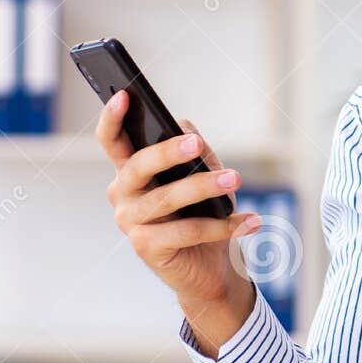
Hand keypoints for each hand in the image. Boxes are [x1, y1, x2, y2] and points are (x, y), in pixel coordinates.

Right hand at [96, 87, 259, 314]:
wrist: (211, 267)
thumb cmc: (204, 215)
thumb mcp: (205, 176)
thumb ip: (195, 151)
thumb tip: (186, 127)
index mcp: (131, 172)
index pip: (112, 141)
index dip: (112, 118)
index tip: (124, 94)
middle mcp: (122, 195)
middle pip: (138, 166)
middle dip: (167, 152)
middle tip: (196, 144)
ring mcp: (130, 223)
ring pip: (166, 198)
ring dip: (204, 187)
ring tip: (235, 180)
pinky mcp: (145, 248)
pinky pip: (186, 231)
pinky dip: (222, 225)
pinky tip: (249, 220)